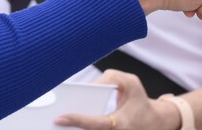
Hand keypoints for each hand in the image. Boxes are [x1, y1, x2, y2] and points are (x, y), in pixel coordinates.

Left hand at [54, 69, 177, 129]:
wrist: (153, 122)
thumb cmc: (138, 101)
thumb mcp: (130, 82)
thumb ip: (111, 78)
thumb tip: (90, 87)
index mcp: (120, 124)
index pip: (96, 123)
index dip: (77, 120)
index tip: (59, 118)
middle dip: (69, 127)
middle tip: (48, 120)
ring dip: (70, 129)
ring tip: (49, 123)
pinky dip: (75, 127)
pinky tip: (63, 124)